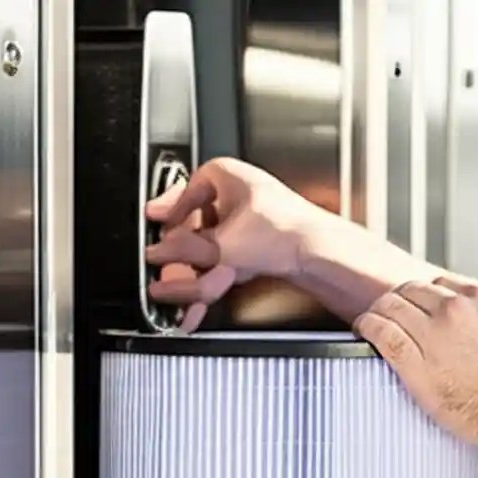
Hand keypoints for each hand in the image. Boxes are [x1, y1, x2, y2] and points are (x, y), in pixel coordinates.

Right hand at [144, 157, 340, 331]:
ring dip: (193, 272)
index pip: (186, 187)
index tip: (156, 222)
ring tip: (177, 292)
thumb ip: (184, 249)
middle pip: (196, 223)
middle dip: (179, 251)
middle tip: (164, 265)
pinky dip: (213, 280)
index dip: (169, 209)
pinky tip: (200, 302)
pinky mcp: (261, 246)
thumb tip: (158, 252)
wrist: (321, 255)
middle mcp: (240, 194)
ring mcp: (251, 221)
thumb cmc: (286, 232)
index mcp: (227, 175)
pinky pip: (227, 262)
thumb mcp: (221, 243)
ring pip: (211, 247)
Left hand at [354, 277, 477, 453]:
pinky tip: (364, 331)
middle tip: (389, 316)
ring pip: (390, 305)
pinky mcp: (418, 364)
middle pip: (410, 290)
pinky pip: (381, 333)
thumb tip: (471, 323)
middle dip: (397, 301)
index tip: (417, 309)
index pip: (438, 283)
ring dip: (378, 312)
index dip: (423, 297)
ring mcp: (436, 334)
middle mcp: (457, 309)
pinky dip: (367, 327)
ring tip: (371, 323)